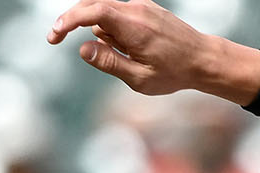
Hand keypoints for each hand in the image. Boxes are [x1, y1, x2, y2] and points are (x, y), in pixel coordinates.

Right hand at [47, 0, 259, 101]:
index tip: (54, 35)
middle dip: (72, 21)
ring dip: (102, 32)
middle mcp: (136, 10)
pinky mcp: (145, 9)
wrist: (205, 60)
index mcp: (133, 26)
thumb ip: (109, 63)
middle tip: (56, 38)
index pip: (92, 12)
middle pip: (92, 6)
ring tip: (129, 57)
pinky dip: (113, 29)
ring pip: (106, 12)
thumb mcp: (140, 78)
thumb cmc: (174, 73)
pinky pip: (119, 15)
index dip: (68, 20)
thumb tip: (82, 49)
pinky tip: (133, 50)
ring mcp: (141, 6)